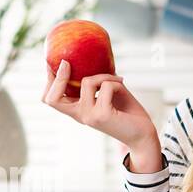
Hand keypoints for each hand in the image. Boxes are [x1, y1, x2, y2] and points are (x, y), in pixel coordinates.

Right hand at [41, 59, 157, 150]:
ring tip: (117, 79)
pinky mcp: (102, 115)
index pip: (50, 99)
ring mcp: (89, 116)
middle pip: (52, 98)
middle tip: (66, 62)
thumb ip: (98, 81)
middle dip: (57, 77)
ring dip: (104, 75)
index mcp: (77, 110)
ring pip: (87, 82)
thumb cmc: (127, 112)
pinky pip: (106, 86)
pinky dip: (116, 82)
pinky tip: (123, 88)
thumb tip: (91, 57)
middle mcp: (79, 115)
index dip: (49, 80)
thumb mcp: (108, 93)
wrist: (143, 134)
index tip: (55, 62)